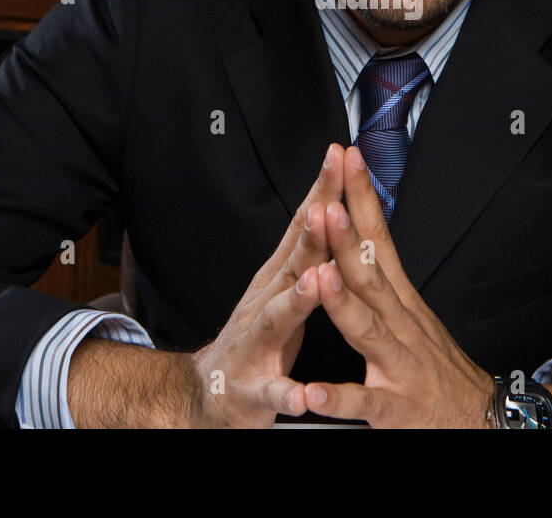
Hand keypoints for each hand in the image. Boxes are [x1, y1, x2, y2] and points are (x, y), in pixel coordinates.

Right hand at [186, 143, 341, 426]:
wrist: (212, 394)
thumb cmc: (259, 337)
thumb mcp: (283, 287)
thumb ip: (308, 250)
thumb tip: (332, 201)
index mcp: (279, 279)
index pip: (304, 227)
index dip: (322, 191)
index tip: (339, 157)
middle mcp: (265, 304)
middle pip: (291, 263)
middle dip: (310, 235)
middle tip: (328, 206)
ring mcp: (256, 346)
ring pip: (277, 319)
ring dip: (296, 301)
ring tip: (316, 282)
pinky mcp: (254, 391)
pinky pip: (272, 393)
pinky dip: (285, 393)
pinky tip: (299, 395)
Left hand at [302, 146, 494, 426]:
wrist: (482, 419)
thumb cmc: (438, 368)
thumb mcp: (416, 313)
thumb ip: (385, 276)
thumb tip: (363, 228)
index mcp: (402, 300)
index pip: (380, 239)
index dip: (363, 199)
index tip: (348, 161)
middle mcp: (402, 325)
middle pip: (371, 274)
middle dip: (347, 238)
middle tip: (325, 205)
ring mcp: (399, 365)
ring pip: (368, 330)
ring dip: (342, 303)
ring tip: (319, 277)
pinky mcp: (394, 407)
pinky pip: (363, 402)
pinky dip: (337, 397)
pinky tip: (312, 392)